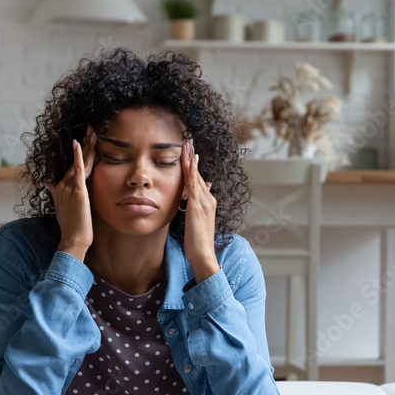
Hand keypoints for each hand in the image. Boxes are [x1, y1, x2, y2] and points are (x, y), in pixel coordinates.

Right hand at [46, 126, 96, 260]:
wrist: (73, 239)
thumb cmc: (71, 228)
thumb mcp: (61, 208)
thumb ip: (56, 194)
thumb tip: (48, 184)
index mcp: (61, 189)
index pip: (72, 168)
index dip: (78, 154)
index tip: (83, 141)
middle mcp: (62, 186)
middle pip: (76, 162)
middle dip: (84, 145)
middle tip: (91, 130)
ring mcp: (68, 188)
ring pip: (80, 163)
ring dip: (86, 146)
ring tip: (93, 132)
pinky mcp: (77, 191)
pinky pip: (78, 170)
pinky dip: (78, 156)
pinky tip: (79, 144)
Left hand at [180, 138, 218, 282]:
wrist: (203, 254)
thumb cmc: (197, 243)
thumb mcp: (196, 223)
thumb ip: (195, 209)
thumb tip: (195, 198)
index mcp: (207, 203)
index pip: (198, 180)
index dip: (193, 166)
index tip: (188, 152)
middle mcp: (208, 199)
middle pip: (198, 173)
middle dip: (192, 157)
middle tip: (187, 140)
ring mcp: (204, 201)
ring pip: (196, 175)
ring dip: (191, 158)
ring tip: (187, 143)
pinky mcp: (198, 205)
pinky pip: (194, 183)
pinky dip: (192, 170)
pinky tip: (190, 159)